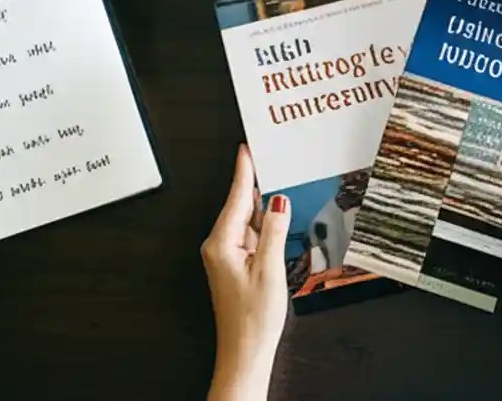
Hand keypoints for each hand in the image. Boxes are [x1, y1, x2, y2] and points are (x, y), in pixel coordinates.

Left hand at [202, 144, 291, 400]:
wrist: (245, 352)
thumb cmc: (253, 319)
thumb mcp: (270, 270)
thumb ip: (275, 232)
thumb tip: (279, 202)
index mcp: (222, 243)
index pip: (236, 197)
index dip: (244, 171)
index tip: (247, 148)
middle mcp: (219, 246)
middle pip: (241, 206)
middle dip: (257, 184)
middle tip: (272, 159)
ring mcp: (226, 256)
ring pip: (248, 221)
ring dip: (264, 207)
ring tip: (283, 186)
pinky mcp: (235, 266)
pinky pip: (251, 237)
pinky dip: (265, 227)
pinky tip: (279, 222)